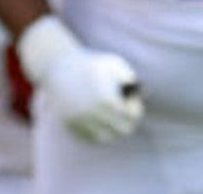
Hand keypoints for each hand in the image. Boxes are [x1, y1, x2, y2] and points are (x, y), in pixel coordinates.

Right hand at [15, 15, 143, 142]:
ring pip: (105, 137)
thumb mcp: (116, 66)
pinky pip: (89, 138)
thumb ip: (131, 80)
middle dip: (127, 121)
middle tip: (126, 110)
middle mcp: (92, 114)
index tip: (133, 100)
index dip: (136, 109)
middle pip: (121, 130)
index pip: (131, 117)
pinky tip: (100, 119)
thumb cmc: (93, 64)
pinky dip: (98, 132)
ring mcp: (79, 121)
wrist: (59, 67)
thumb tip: (143, 93)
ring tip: (113, 114)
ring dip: (113, 129)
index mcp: (107, 100)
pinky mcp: (69, 125)